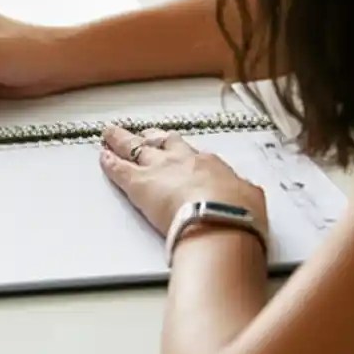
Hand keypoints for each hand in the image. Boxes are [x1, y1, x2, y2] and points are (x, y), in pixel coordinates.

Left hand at [99, 126, 268, 237]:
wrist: (220, 219)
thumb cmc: (238, 213)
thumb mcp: (251, 199)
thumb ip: (244, 193)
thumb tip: (248, 193)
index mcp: (209, 164)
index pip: (190, 153)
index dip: (179, 150)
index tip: (174, 148)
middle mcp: (181, 161)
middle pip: (160, 142)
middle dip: (149, 137)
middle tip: (142, 134)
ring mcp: (158, 169)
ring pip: (135, 148)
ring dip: (121, 140)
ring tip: (109, 134)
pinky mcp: (138, 183)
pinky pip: (119, 168)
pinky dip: (109, 162)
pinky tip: (102, 157)